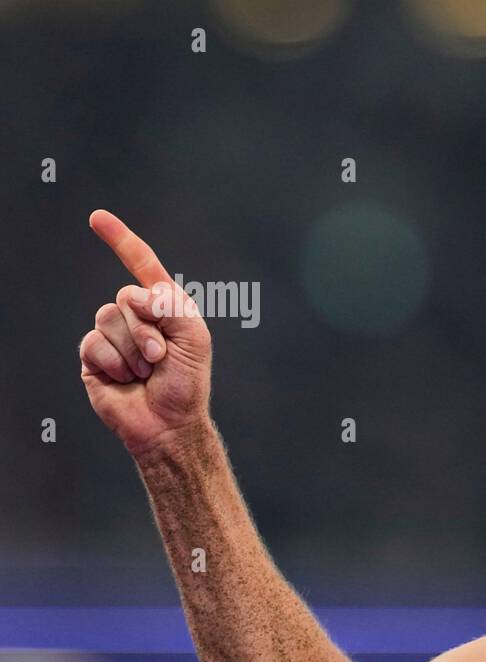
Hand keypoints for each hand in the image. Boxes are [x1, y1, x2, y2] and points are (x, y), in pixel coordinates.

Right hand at [80, 210, 212, 457]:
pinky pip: (94, 342)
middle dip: (148, 330)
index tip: (97, 217)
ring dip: (133, 350)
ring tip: (145, 371)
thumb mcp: (193, 336)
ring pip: (108, 319)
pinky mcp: (94, 357)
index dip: (121, 241)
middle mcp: (136, 316)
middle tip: (161, 358)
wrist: (169, 422)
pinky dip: (114, 362)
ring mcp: (113, 335)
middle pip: (125, 297)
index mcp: (163, 306)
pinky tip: (125, 378)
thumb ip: (170, 305)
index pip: (141, 265)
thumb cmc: (186, 381)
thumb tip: (133, 296)